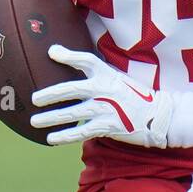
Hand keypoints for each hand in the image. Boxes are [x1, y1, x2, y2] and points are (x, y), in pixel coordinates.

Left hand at [30, 45, 175, 147]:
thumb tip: (74, 64)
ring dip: (50, 118)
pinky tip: (51, 139)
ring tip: (34, 121)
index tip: (52, 52)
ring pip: (71, 114)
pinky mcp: (107, 127)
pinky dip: (65, 136)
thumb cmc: (134, 96)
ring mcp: (105, 109)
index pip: (85, 60)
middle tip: (33, 99)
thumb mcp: (117, 78)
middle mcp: (104, 90)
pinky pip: (81, 133)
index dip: (68, 56)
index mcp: (107, 74)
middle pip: (70, 89)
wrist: (158, 116)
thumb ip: (96, 73)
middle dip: (49, 94)